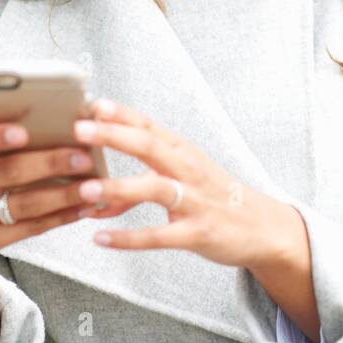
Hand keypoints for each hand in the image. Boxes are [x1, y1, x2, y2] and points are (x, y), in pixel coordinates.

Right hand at [0, 109, 96, 277]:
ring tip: (95, 186)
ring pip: (24, 204)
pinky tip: (85, 208)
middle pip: (8, 173)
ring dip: (64, 195)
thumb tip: (30, 105)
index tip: (25, 131)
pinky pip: (29, 228)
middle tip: (84, 156)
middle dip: (50, 163)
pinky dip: (61, 217)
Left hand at [70, 98, 298, 270]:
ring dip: (118, 187)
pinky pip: (159, 236)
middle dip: (113, 136)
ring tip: (85, 190)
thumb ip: (138, 181)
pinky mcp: (198, 233)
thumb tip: (95, 190)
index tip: (91, 104)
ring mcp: (195, 201)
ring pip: (155, 189)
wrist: (263, 227)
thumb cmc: (214, 196)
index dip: (119, 114)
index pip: (148, 125)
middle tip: (79, 130)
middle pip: (149, 147)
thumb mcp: (182, 178)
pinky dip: (129, 238)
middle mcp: (189, 170)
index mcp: (184, 151)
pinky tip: (100, 238)